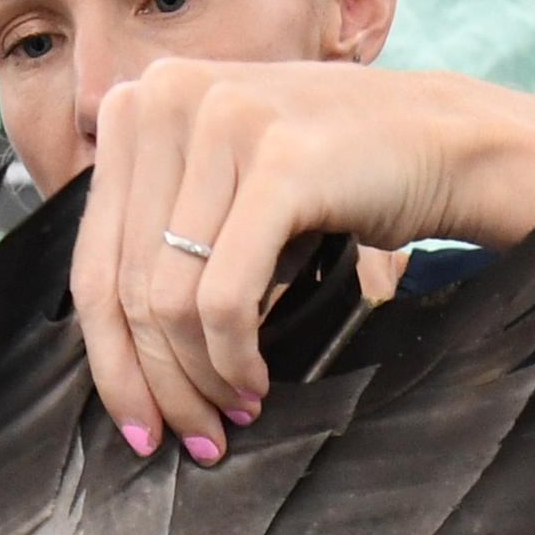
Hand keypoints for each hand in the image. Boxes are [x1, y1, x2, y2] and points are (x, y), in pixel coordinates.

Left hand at [72, 61, 534, 457]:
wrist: (442, 139)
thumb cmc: (330, 179)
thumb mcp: (223, 188)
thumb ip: (158, 235)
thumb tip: (115, 356)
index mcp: (136, 103)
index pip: (92, 261)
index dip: (109, 360)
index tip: (137, 425)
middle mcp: (163, 96)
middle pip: (125, 287)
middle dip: (156, 384)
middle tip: (191, 438)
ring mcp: (220, 120)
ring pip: (169, 299)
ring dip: (200, 379)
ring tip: (234, 413)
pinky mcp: (276, 161)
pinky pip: (224, 297)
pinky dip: (233, 358)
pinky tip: (256, 382)